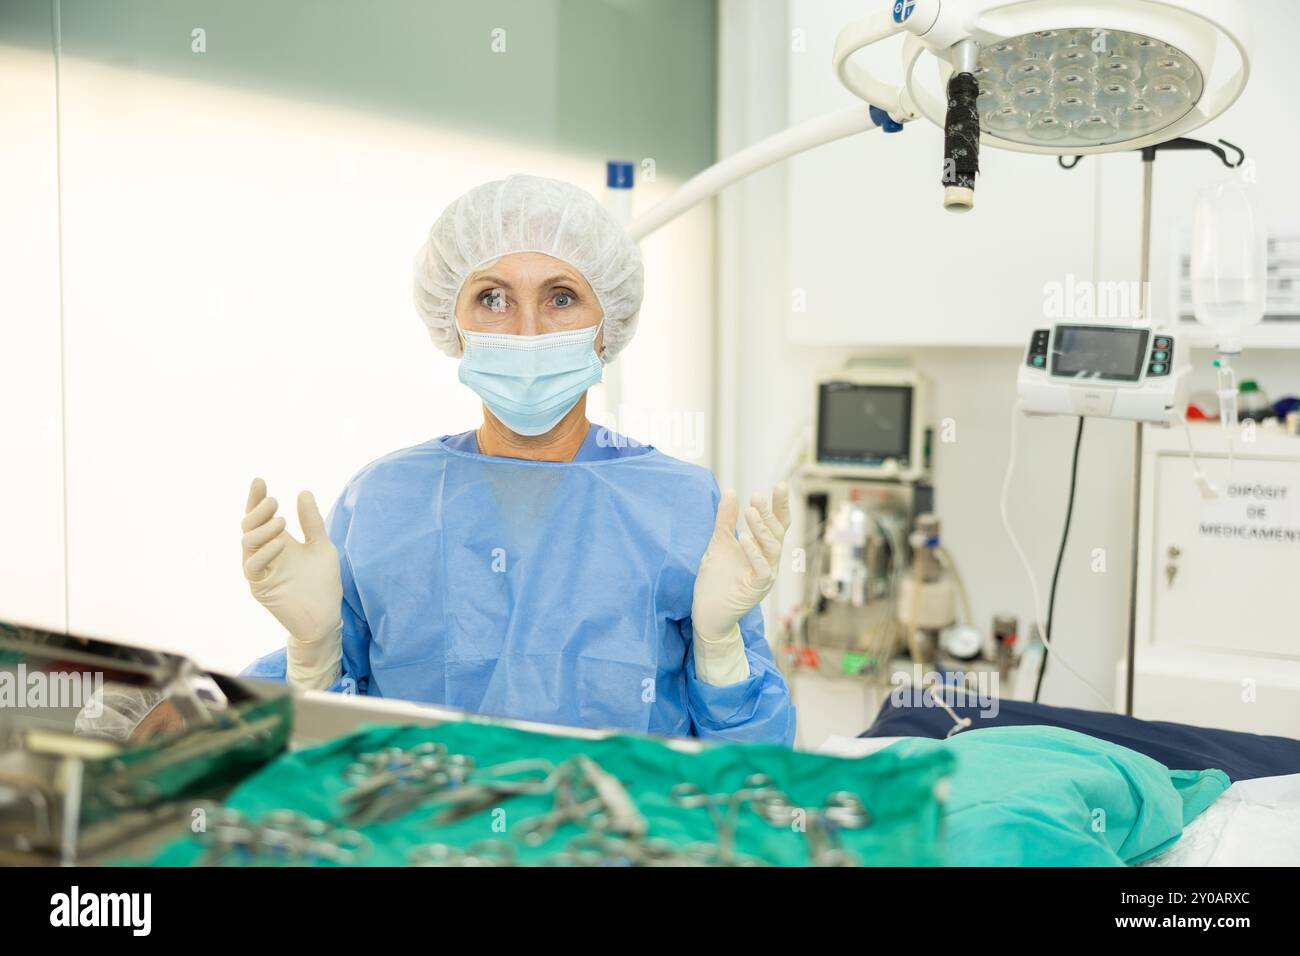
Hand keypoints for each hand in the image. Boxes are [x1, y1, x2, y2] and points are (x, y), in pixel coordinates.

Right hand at [241, 478, 342, 688]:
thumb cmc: (323, 582)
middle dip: (257, 511)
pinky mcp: (260, 588)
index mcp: (277, 541)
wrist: (325, 617)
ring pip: (247, 544)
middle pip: (249, 527)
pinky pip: (253, 567)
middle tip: (273, 499)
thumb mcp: (321, 546)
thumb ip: (312, 522)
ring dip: (262, 529)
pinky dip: (264, 553)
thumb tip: (302, 492)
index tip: (259, 481)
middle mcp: (265, 553)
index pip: (260, 516)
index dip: (256, 499)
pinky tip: (280, 543)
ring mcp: (260, 570)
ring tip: (280, 520)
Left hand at [691, 482, 790, 642]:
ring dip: (762, 529)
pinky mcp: (756, 590)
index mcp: (762, 549)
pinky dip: (754, 553)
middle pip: (777, 533)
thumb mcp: (718, 544)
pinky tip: (744, 539)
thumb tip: (730, 491)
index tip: (780, 485)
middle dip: (769, 514)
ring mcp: (765, 577)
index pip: (777, 524)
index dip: (780, 505)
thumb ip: (725, 520)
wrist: (706, 612)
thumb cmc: (715, 579)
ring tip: (750, 512)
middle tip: (756, 497)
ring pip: (772, 549)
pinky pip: (762, 570)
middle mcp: (769, 561)